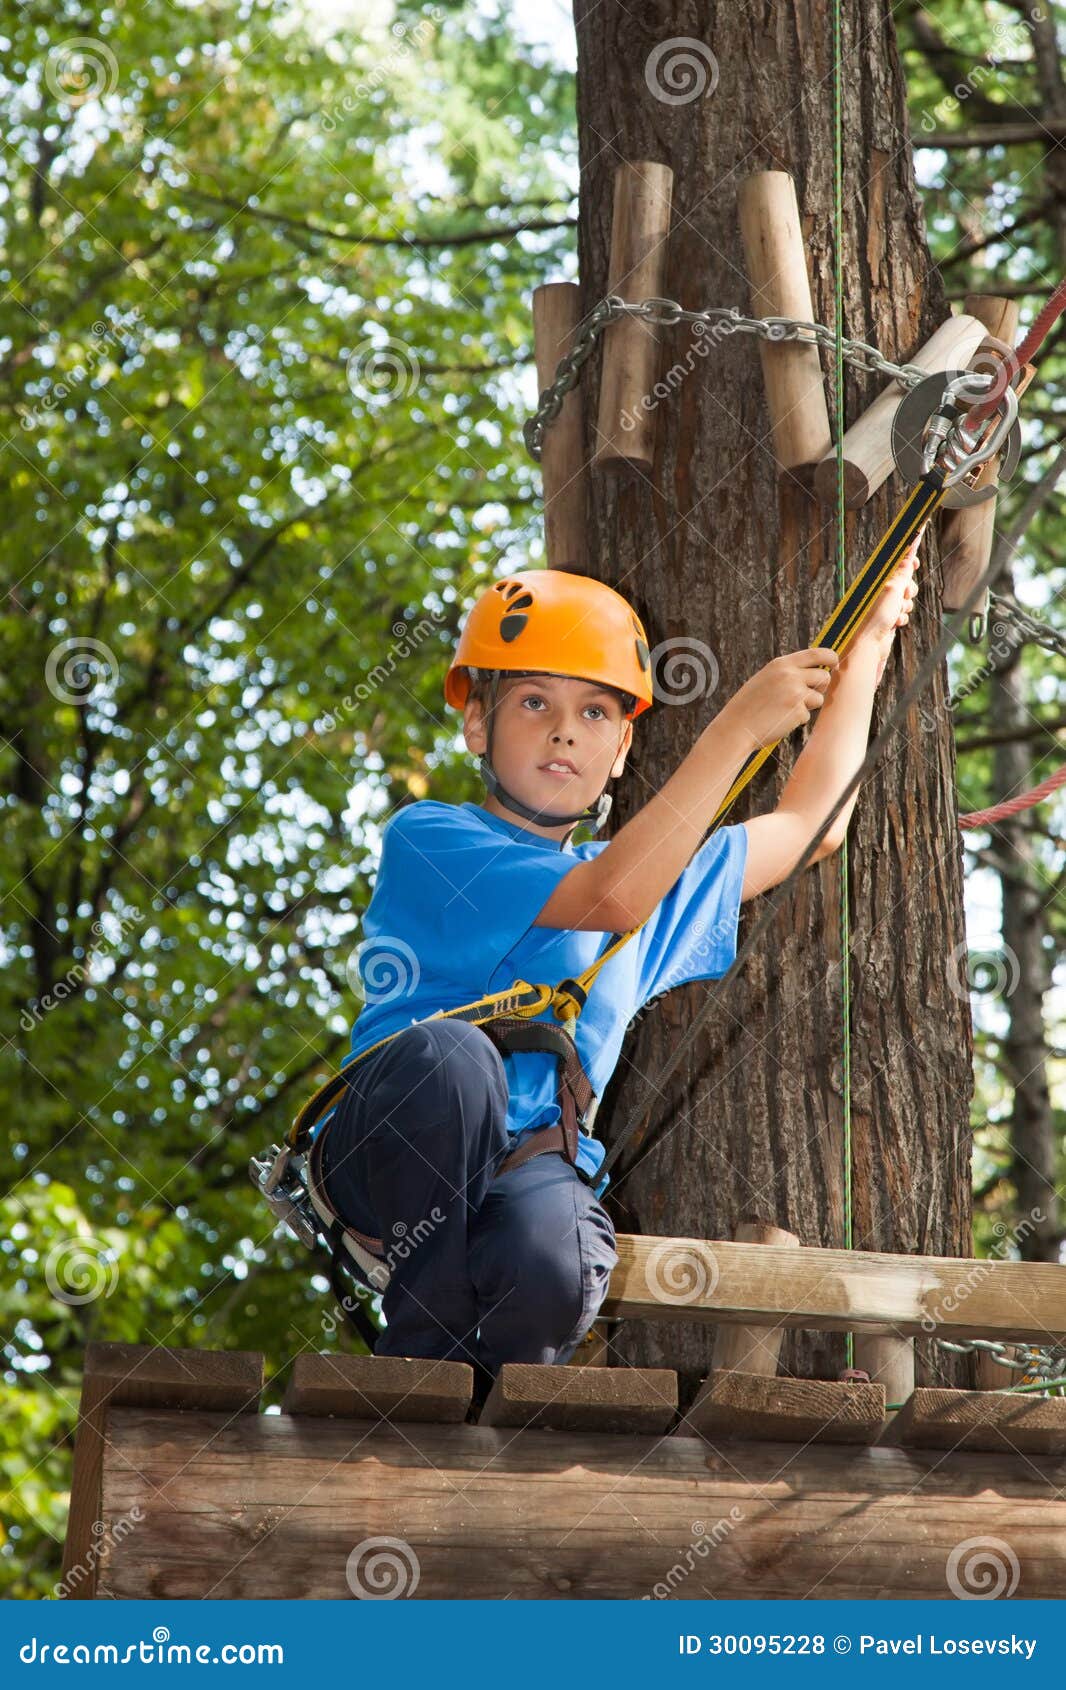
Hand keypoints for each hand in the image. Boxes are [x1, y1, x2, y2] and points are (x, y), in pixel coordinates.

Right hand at [729, 647, 840, 750]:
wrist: (736, 727)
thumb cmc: (749, 705)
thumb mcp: (765, 679)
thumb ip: (787, 673)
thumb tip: (816, 670)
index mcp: (781, 664)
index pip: (817, 653)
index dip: (830, 657)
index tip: (834, 664)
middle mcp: (790, 675)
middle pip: (824, 676)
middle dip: (822, 686)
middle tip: (812, 694)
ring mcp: (795, 693)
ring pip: (819, 698)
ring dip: (809, 705)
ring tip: (786, 710)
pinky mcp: (798, 712)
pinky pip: (807, 715)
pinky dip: (797, 720)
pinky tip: (779, 720)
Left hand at [856, 523, 924, 650]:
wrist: (867, 644)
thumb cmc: (874, 616)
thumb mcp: (892, 589)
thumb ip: (903, 574)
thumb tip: (909, 559)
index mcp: (878, 578)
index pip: (897, 558)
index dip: (910, 549)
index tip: (920, 531)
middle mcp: (880, 589)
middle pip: (906, 580)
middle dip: (909, 588)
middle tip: (903, 594)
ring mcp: (885, 604)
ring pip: (907, 598)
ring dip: (905, 606)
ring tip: (895, 614)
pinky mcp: (888, 617)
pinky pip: (903, 612)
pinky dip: (902, 617)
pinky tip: (894, 624)